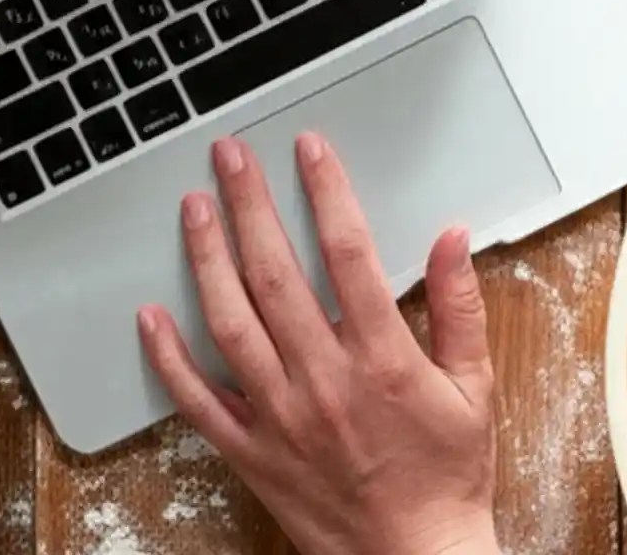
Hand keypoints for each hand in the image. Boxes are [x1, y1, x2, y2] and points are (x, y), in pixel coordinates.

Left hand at [136, 133, 498, 554]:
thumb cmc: (448, 475)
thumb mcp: (474, 386)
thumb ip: (460, 307)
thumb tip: (452, 240)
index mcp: (383, 359)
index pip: (348, 254)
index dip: (326, 192)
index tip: (310, 151)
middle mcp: (324, 380)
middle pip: (276, 275)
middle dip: (251, 205)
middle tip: (231, 157)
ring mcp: (280, 416)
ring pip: (231, 324)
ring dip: (208, 260)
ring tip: (195, 208)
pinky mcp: (252, 452)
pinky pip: (198, 401)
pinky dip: (168, 358)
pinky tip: (151, 316)